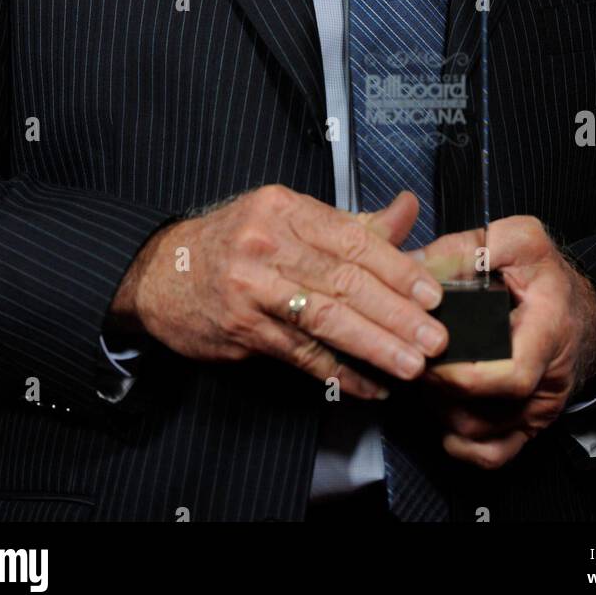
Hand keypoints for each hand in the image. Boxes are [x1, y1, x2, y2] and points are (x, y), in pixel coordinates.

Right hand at [109, 187, 448, 401]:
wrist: (161, 273)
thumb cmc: (236, 241)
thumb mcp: (288, 217)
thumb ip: (353, 223)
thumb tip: (409, 209)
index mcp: (285, 209)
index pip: (352, 240)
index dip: (397, 269)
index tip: (433, 295)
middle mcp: (267, 244)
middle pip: (343, 281)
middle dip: (395, 314)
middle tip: (434, 338)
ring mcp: (251, 288)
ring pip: (324, 320)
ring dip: (373, 346)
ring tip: (411, 365)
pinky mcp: (241, 329)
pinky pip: (300, 354)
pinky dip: (338, 372)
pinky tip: (369, 385)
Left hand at [413, 215, 595, 467]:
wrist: (573, 307)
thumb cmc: (544, 274)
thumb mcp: (517, 240)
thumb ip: (467, 249)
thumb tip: (413, 267)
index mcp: (548, 331)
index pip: (512, 376)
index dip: (464, 375)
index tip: (429, 357)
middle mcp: (548, 381)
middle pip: (486, 411)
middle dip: (440, 389)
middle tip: (414, 358)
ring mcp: (537, 409)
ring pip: (479, 434)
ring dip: (441, 410)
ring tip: (424, 373)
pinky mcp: (527, 425)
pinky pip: (492, 454)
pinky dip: (460, 443)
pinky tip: (443, 410)